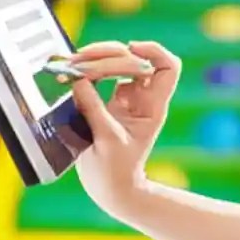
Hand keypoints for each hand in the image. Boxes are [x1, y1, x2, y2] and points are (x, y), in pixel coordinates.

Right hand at [68, 41, 175, 211]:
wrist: (111, 189)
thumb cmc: (116, 171)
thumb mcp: (106, 139)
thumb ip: (94, 108)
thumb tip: (78, 80)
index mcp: (152, 106)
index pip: (167, 68)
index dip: (153, 51)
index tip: (130, 49)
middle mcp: (141, 99)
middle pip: (135, 60)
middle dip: (110, 54)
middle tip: (83, 58)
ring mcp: (125, 100)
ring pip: (117, 65)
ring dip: (96, 59)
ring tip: (73, 62)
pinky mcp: (107, 104)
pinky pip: (100, 78)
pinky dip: (86, 72)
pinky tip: (72, 72)